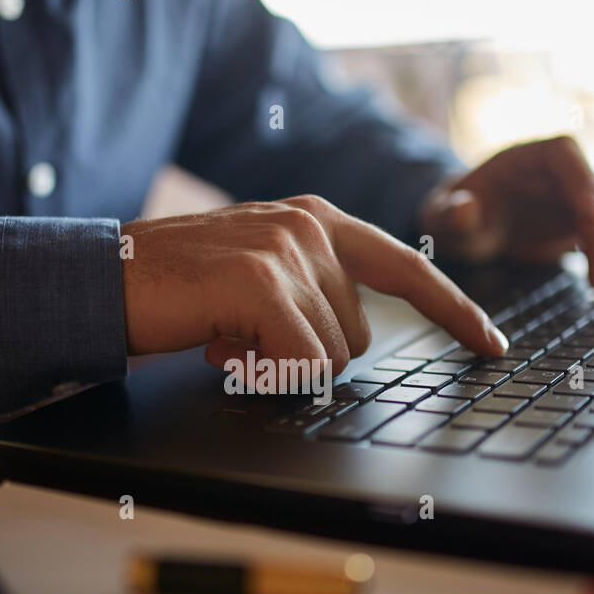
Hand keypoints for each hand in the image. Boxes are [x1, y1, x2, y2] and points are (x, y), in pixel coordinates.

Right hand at [120, 194, 508, 374]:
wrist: (103, 280)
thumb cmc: (177, 290)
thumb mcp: (258, 274)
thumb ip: (311, 288)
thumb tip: (346, 345)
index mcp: (317, 220)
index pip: (409, 268)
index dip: (454, 310)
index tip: (491, 345)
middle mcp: (311, 225)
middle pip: (361, 337)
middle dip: (305, 356)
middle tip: (241, 337)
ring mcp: (289, 249)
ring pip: (330, 357)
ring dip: (275, 365)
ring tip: (223, 335)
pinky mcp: (263, 282)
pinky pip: (298, 364)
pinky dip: (258, 373)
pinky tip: (216, 345)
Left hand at [419, 135, 593, 293]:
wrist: (472, 220)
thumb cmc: (457, 215)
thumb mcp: (443, 216)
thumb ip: (451, 214)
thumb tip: (466, 209)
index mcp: (531, 157)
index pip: (566, 156)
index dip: (584, 182)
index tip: (592, 218)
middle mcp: (569, 168)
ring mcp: (590, 189)